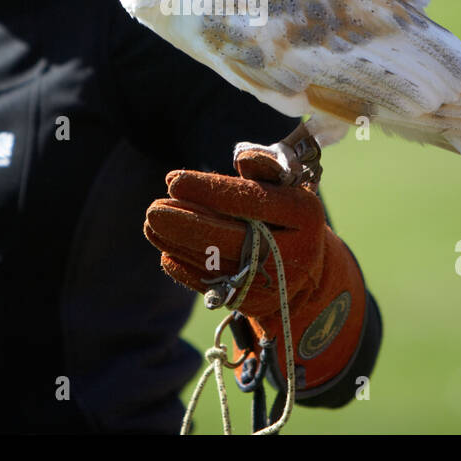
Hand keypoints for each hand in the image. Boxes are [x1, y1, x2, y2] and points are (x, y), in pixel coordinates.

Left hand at [143, 147, 367, 395]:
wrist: (308, 269)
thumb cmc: (287, 214)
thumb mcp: (286, 185)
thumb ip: (264, 167)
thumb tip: (241, 158)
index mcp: (304, 214)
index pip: (252, 200)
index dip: (209, 190)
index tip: (173, 180)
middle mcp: (295, 251)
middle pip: (233, 238)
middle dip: (187, 223)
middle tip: (153, 210)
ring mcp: (275, 282)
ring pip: (219, 264)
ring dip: (179, 245)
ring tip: (152, 226)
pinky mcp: (256, 302)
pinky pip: (215, 286)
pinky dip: (188, 270)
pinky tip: (167, 254)